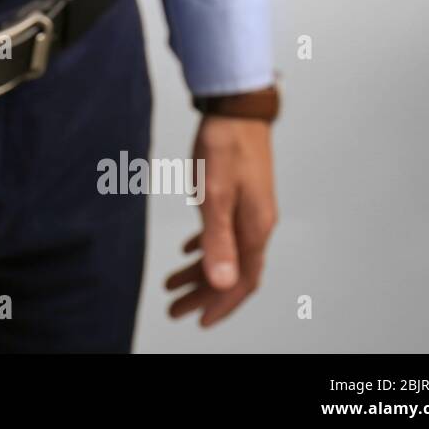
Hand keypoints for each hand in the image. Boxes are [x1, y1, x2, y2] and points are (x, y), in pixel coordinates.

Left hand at [165, 115, 277, 326]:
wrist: (237, 108)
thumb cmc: (225, 146)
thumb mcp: (214, 195)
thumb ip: (217, 240)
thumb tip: (222, 283)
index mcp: (254, 229)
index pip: (242, 282)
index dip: (220, 305)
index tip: (197, 320)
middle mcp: (257, 224)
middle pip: (232, 272)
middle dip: (203, 294)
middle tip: (174, 308)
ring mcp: (250, 210)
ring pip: (226, 253)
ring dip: (200, 272)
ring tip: (171, 284)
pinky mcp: (240, 196)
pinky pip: (224, 233)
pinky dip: (205, 246)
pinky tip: (188, 250)